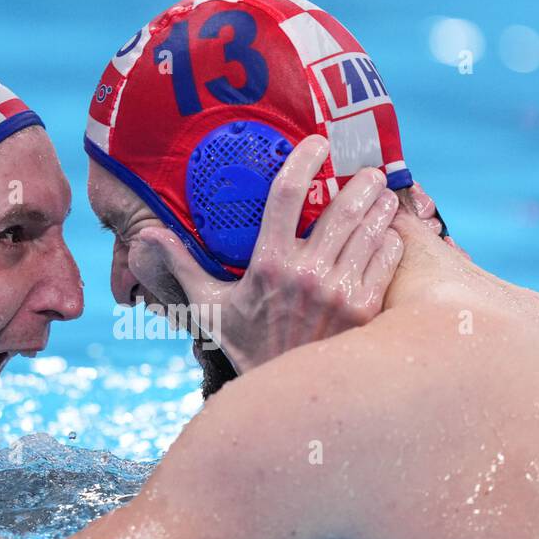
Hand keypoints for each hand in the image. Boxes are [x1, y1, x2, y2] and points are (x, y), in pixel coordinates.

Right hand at [130, 135, 410, 373]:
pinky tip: (390, 233)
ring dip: (381, 206)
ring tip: (383, 195)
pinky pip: (387, 261)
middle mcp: (305, 275)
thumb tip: (146, 238)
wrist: (285, 395)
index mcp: (267, 265)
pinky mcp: (365, 310)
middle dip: (361, 182)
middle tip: (368, 170)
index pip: (285, 196)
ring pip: (369, 231)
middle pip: (341, 208)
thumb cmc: (247, 344)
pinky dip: (391, 241)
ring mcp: (338, 292)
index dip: (303, 161)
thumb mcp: (209, 306)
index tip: (318, 143)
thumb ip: (181, 268)